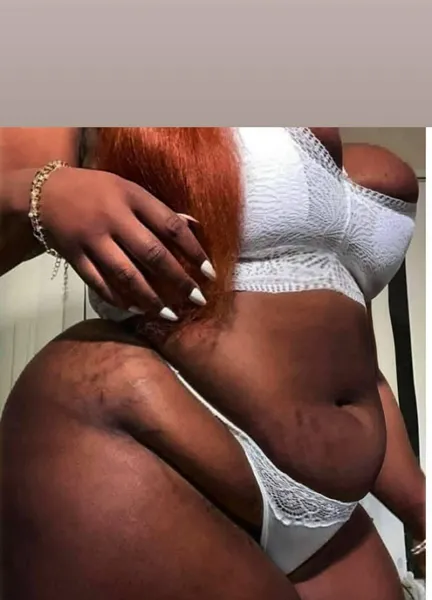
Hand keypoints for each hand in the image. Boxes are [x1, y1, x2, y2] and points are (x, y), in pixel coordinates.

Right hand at [39, 167, 215, 318]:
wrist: (44, 193)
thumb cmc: (97, 190)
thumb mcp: (129, 189)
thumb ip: (159, 210)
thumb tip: (195, 226)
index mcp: (132, 197)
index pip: (170, 226)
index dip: (193, 251)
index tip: (210, 273)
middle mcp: (113, 217)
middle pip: (152, 254)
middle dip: (178, 281)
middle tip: (197, 301)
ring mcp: (91, 238)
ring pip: (125, 274)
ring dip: (150, 298)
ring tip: (170, 315)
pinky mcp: (73, 255)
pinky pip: (98, 282)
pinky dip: (117, 299)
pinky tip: (136, 310)